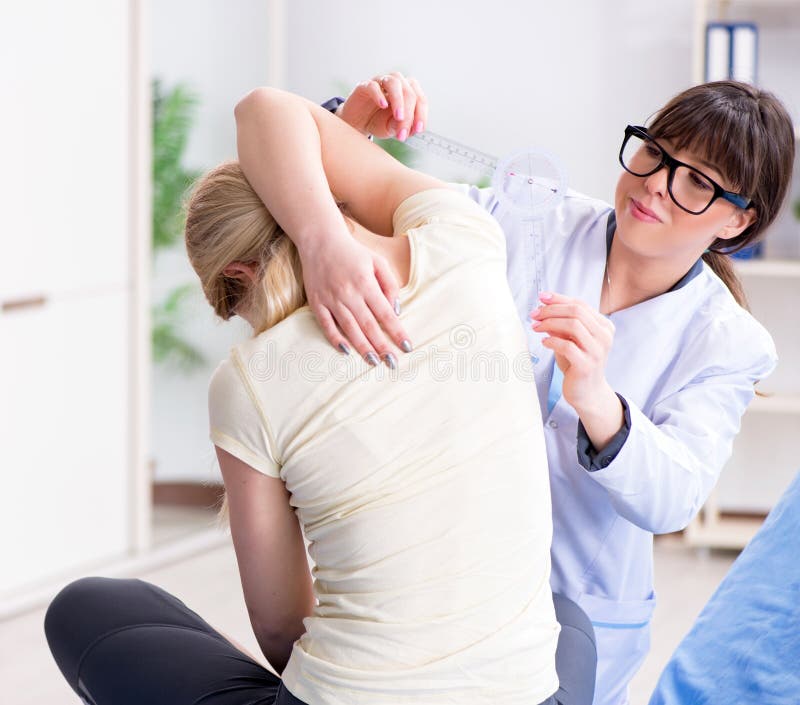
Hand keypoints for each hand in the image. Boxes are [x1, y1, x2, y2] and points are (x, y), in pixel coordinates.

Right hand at [299, 231, 412, 365]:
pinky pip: (326, 325)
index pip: (386, 313)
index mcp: (366, 282)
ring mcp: (331, 299)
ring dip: (362, 347)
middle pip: (368, 325)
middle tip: (393, 363)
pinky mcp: (316, 302)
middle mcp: (348, 293)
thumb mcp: (378, 261)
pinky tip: (346, 351)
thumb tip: (396, 311)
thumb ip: (390, 285)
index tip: (407, 347)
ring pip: (349, 328)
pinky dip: (335, 339)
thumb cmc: (353, 252)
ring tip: (374, 362)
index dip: (397, 332)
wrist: (320, 240)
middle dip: (382, 346)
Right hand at [338, 71, 427, 140]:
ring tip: (398, 117)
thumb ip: (401, 126)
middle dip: (409, 114)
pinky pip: (373, 86)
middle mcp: (396, 84)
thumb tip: (411, 127)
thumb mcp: (391, 128)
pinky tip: (383, 105)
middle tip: (403, 132)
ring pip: (394, 82)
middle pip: (409, 91)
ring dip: (399, 100)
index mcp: (408, 92)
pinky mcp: (364, 86)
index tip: (418, 130)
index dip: (421, 114)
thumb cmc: (377, 122)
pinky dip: (379, 94)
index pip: (420, 99)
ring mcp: (380, 82)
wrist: (357, 123)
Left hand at [529, 292, 615, 413]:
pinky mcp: (587, 365)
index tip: (541, 297)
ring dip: (550, 323)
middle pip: (576, 311)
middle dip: (551, 310)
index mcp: (604, 326)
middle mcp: (604, 336)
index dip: (559, 299)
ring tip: (536, 327)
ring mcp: (597, 351)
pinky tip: (544, 342)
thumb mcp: (570, 339)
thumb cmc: (577, 363)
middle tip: (534, 314)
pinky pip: (567, 346)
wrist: (587, 392)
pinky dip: (552, 341)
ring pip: (573, 325)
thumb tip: (542, 308)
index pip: (580, 304)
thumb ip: (561, 324)